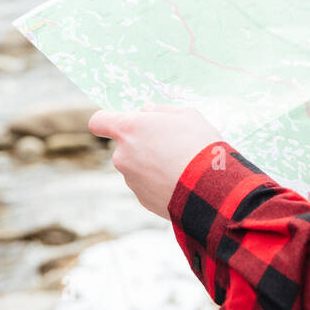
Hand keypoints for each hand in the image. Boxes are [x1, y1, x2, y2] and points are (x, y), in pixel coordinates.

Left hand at [88, 104, 224, 219]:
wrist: (211, 189)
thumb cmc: (198, 145)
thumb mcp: (186, 114)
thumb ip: (160, 110)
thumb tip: (146, 110)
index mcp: (129, 129)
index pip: (98, 122)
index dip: (107, 121)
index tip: (121, 123)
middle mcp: (122, 155)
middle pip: (124, 145)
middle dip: (141, 143)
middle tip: (170, 143)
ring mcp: (130, 179)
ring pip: (136, 165)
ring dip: (151, 163)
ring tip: (180, 164)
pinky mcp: (142, 199)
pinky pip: (147, 184)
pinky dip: (159, 181)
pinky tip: (180, 180)